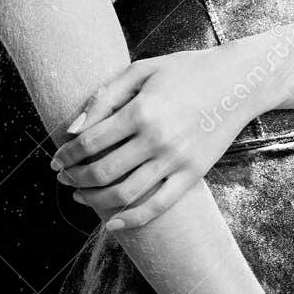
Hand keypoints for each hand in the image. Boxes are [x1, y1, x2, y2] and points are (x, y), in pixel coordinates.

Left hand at [50, 47, 254, 230]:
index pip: (90, 142)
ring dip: (95, 200)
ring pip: (125, 194)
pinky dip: (131, 220)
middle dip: (75, 178)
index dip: (66, 155)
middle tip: (64, 178)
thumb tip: (72, 130)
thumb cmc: (185, 70)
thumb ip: (104, 97)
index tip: (54, 160)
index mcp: (141, 110)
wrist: (238, 81)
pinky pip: (158, 206)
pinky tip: (110, 222)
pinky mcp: (193, 174)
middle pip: (103, 171)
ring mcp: (176, 160)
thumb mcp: (141, 70)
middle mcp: (157, 139)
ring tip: (81, 195)